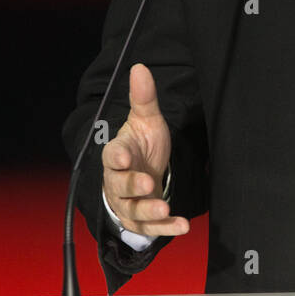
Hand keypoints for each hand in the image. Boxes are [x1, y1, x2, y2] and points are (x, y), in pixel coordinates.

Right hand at [101, 63, 188, 237]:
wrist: (141, 173)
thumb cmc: (141, 146)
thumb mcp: (146, 121)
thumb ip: (143, 98)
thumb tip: (139, 67)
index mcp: (118, 154)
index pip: (112, 156)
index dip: (117, 157)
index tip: (125, 156)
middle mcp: (118, 181)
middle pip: (120, 186)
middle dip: (132, 185)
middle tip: (147, 182)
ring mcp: (128, 202)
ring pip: (134, 209)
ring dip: (149, 210)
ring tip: (165, 207)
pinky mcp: (141, 219)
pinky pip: (151, 227)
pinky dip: (165, 228)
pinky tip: (182, 225)